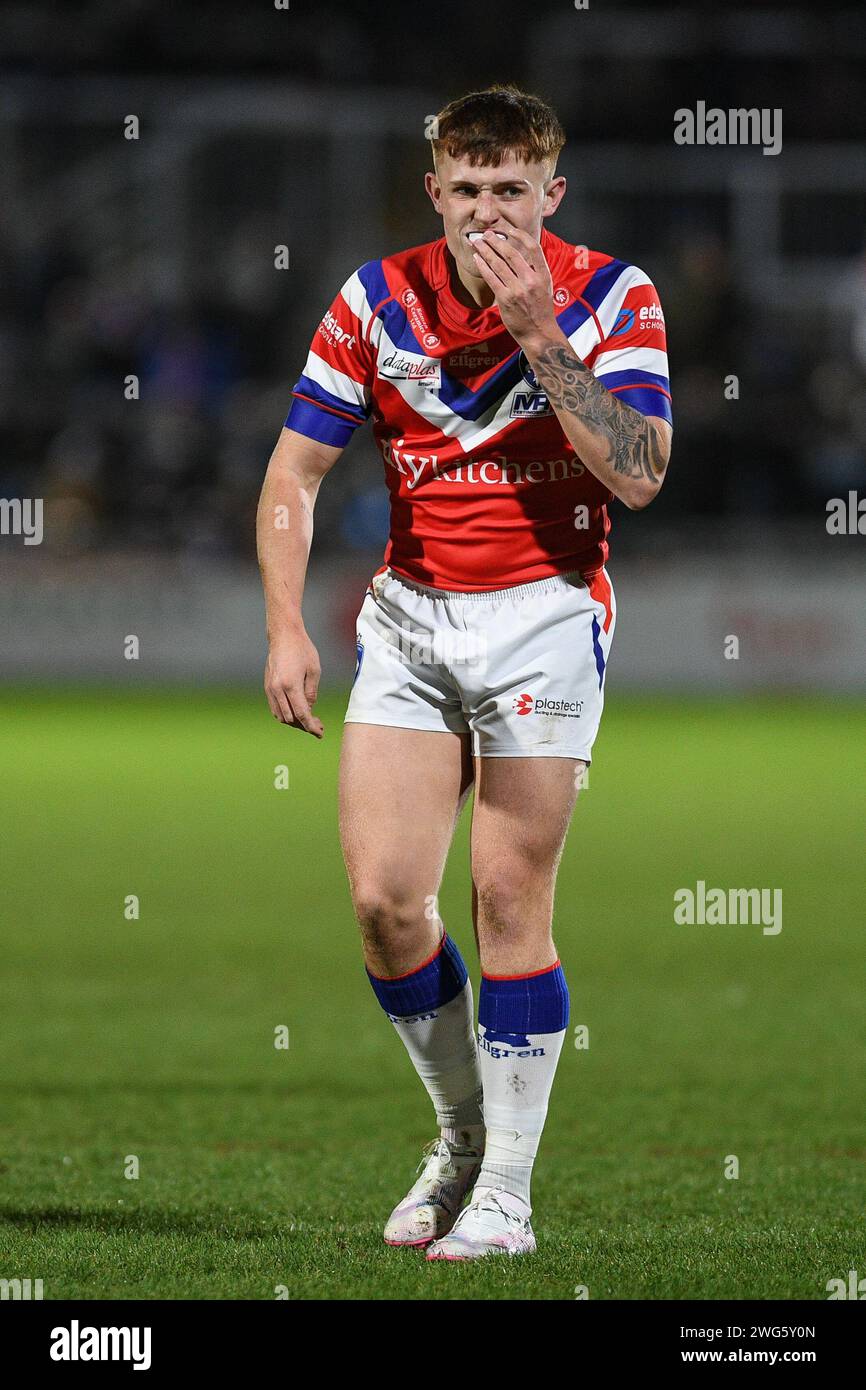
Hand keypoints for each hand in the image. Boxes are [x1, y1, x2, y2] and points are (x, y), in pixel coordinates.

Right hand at [264, 629, 323, 736]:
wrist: (283, 635)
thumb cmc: (302, 649)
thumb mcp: (314, 670)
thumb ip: (311, 693)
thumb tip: (309, 709)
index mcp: (290, 685)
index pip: (301, 714)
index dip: (311, 726)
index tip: (320, 733)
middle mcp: (277, 689)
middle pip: (291, 718)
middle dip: (305, 725)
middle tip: (318, 726)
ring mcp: (270, 689)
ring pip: (281, 716)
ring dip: (295, 722)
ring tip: (309, 720)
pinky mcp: (267, 687)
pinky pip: (275, 708)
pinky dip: (286, 714)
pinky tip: (297, 712)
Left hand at [471, 226, 559, 348]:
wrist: (539, 333)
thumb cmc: (541, 310)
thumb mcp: (545, 286)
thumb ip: (535, 270)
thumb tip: (520, 253)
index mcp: (543, 275)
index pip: (533, 247)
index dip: (521, 235)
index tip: (510, 230)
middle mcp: (531, 280)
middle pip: (511, 253)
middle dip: (496, 241)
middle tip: (486, 235)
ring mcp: (518, 290)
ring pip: (498, 264)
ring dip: (486, 251)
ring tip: (478, 244)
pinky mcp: (506, 299)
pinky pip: (492, 278)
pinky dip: (483, 267)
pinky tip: (478, 260)